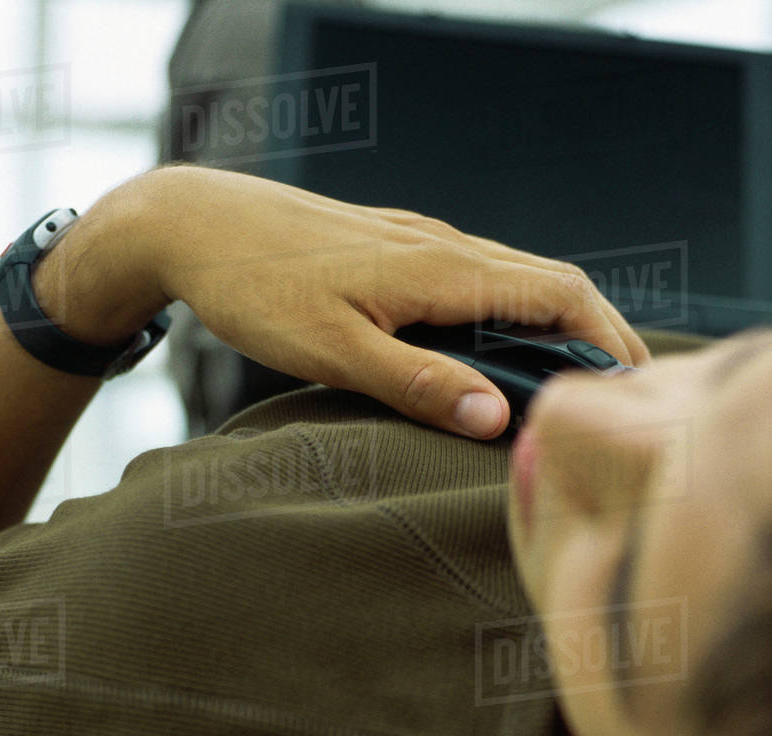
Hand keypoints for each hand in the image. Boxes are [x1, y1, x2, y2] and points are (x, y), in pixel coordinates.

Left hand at [142, 166, 648, 437]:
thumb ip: (415, 383)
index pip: (557, 294)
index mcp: (438, 270)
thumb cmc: (256, 287)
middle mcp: (441, 248)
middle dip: (595, 335)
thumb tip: (494, 419)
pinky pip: (476, 279)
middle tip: (615, 394)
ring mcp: (419, 244)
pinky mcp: (395, 251)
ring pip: (514, 280)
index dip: (606, 339)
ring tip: (568, 382)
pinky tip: (494, 352)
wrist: (196, 224)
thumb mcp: (333, 349)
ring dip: (553, 325)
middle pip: (550, 283)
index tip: (631, 387)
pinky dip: (509, 315)